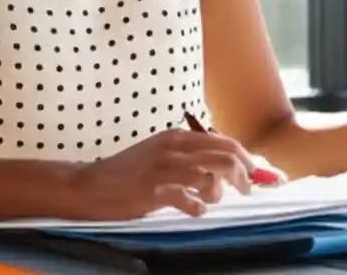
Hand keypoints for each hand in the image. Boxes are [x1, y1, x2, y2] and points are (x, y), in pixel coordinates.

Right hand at [66, 129, 256, 219]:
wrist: (91, 184)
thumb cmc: (129, 171)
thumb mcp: (160, 153)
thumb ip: (190, 155)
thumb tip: (227, 166)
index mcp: (176, 137)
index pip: (224, 142)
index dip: (246, 159)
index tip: (255, 175)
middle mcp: (172, 148)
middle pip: (224, 156)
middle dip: (244, 175)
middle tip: (246, 190)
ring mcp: (162, 169)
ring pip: (210, 177)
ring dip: (217, 194)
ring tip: (207, 200)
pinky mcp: (152, 191)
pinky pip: (189, 201)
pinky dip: (197, 208)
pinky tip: (191, 209)